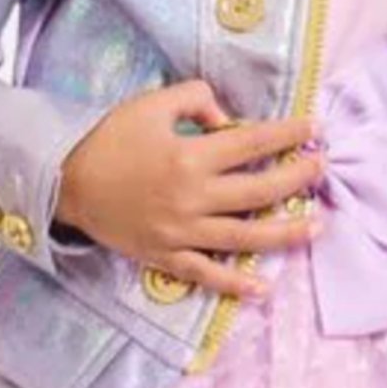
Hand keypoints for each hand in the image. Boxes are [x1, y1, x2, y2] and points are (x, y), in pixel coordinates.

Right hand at [57, 78, 325, 298]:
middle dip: (297, 178)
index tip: (314, 129)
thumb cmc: (110, 138)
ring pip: (244, 236)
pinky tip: (263, 288)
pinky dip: (235, 284)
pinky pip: (206, 275)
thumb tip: (231, 119)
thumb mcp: (151, 104)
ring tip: (317, 227)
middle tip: (322, 169)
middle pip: (258, 190)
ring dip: (285, 232)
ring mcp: (181, 232)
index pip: (252, 142)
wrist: (64, 181)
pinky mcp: (166, 256)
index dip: (288, 135)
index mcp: (189, 156)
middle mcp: (192, 197)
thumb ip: (196, 99)